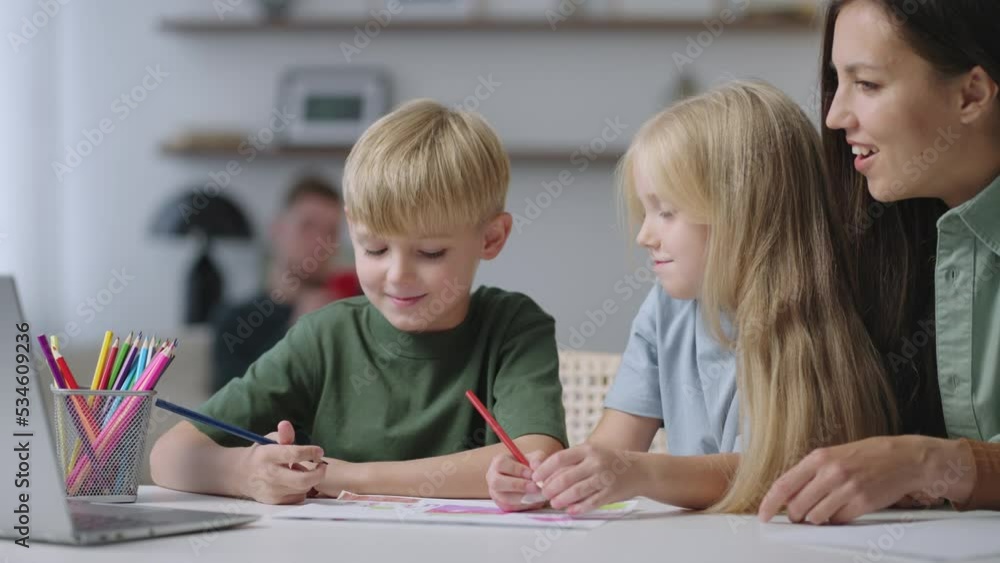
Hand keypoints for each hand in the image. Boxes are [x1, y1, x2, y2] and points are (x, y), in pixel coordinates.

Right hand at [238, 420, 325, 504]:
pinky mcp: (275, 502)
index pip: (293, 454)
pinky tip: (294, 482)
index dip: (310, 452)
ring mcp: (272, 491)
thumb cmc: (261, 455)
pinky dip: (302, 489)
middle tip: (322, 466)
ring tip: (299, 470)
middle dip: (318, 473)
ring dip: (308, 479)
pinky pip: (298, 498)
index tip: (319, 451)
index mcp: (267, 455)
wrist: (241, 475)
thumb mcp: (269, 441)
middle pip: (303, 479)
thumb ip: (282, 435)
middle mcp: (269, 475)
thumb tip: (285, 424)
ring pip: (303, 488)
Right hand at [487, 451, 547, 511]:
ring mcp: (495, 493)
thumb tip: (536, 465)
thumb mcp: (536, 457)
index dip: (518, 470)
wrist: (530, 480)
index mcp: (498, 462)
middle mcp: (492, 477)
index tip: (533, 474)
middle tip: (535, 487)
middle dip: (518, 485)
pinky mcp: (502, 505)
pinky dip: (524, 505)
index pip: (501, 464)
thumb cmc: (531, 467)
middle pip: (497, 483)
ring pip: (504, 498)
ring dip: (523, 497)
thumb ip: (538, 459)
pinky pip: (510, 508)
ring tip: (537, 494)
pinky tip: (534, 500)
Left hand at [531, 444, 639, 514]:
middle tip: (544, 494)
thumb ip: (569, 461)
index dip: (544, 469)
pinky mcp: (611, 493)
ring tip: (554, 503)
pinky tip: (570, 510)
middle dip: (551, 488)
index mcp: (588, 450)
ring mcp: (604, 478)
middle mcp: (595, 462)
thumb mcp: (590, 453)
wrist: (639, 470)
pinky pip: (591, 502)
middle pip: (566, 477)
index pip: (560, 458)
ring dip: (562, 499)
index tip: (536, 478)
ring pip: (577, 491)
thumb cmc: (610, 461)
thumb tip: (541, 469)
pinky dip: (579, 508)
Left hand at [757, 436, 973, 523]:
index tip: (763, 515)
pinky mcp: (862, 503)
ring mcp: (847, 489)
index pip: (784, 485)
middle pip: (797, 507)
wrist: (904, 458)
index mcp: (818, 458)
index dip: (769, 503)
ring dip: (816, 519)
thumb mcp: (834, 455)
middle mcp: (830, 473)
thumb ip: (811, 473)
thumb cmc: (868, 455)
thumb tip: (790, 494)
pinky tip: (844, 507)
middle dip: (795, 515)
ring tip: (827, 508)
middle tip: (801, 514)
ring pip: (816, 517)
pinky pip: (838, 521)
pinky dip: (836, 520)